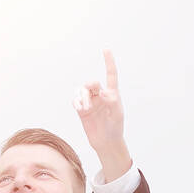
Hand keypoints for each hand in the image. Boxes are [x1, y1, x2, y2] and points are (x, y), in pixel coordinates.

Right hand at [73, 50, 130, 182]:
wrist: (106, 142)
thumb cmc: (115, 128)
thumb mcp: (117, 115)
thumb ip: (113, 102)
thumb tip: (104, 92)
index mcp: (112, 94)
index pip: (110, 75)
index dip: (108, 62)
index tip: (106, 50)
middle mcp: (100, 96)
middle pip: (92, 83)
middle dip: (89, 88)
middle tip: (89, 102)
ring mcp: (90, 102)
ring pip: (82, 91)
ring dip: (82, 97)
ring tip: (84, 109)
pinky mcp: (82, 110)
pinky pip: (75, 100)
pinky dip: (75, 102)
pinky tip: (78, 108)